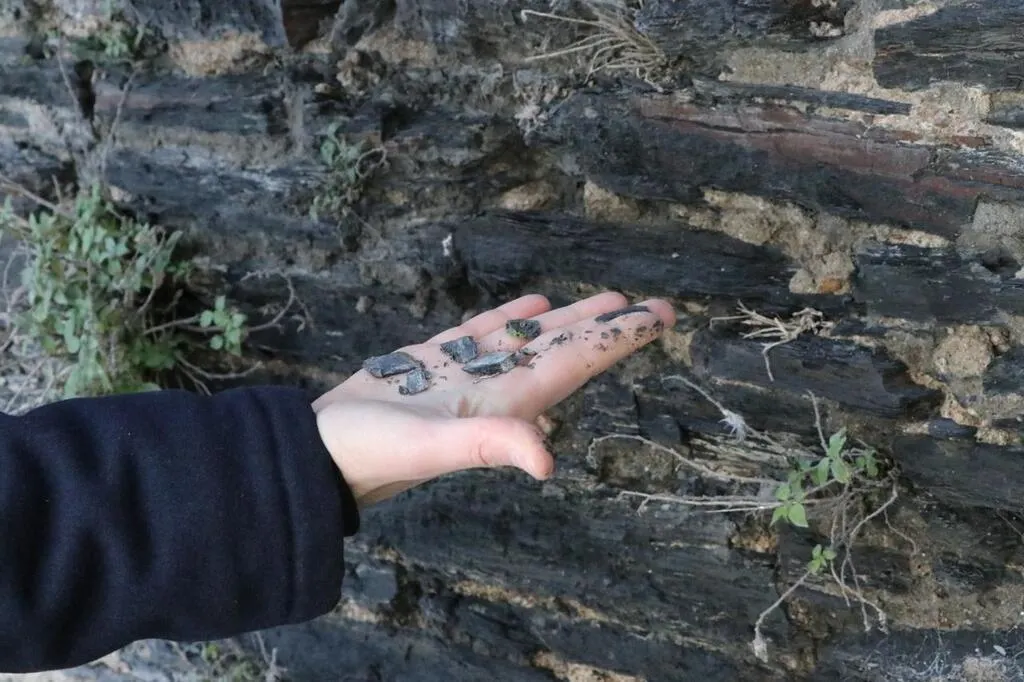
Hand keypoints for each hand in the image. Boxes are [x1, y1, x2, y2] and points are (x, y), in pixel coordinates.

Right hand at [312, 292, 675, 506]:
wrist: (321, 451)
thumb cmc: (370, 452)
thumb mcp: (429, 447)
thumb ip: (487, 445)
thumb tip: (548, 462)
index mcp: (507, 402)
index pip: (577, 362)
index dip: (619, 338)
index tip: (658, 317)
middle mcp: (497, 387)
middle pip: (566, 348)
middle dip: (608, 326)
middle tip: (653, 307)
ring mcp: (468, 373)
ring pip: (531, 337)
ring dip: (569, 320)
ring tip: (605, 302)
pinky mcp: (435, 361)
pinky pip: (486, 333)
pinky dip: (512, 316)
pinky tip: (534, 305)